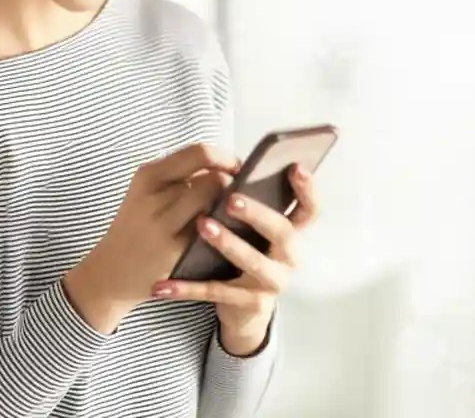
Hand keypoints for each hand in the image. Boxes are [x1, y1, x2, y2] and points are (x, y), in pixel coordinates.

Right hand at [64, 143, 238, 331]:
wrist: (110, 272)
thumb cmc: (137, 227)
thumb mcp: (147, 193)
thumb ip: (180, 175)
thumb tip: (226, 165)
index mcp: (149, 176)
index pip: (200, 153)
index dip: (225, 158)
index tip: (235, 169)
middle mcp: (154, 197)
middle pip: (213, 179)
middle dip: (231, 186)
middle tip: (236, 196)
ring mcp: (164, 225)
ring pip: (215, 204)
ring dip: (228, 208)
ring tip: (229, 214)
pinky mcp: (176, 251)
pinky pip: (212, 232)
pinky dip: (223, 229)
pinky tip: (224, 234)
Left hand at [149, 163, 320, 353]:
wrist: (243, 307)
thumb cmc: (246, 252)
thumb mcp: (254, 230)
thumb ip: (253, 203)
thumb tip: (232, 168)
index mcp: (292, 233)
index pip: (309, 208)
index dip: (307, 188)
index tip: (295, 166)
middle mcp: (290, 257)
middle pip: (283, 232)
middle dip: (259, 214)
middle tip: (232, 199)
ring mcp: (273, 282)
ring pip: (253, 263)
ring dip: (228, 243)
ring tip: (202, 225)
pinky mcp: (250, 303)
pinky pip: (217, 292)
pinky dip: (189, 288)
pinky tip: (164, 284)